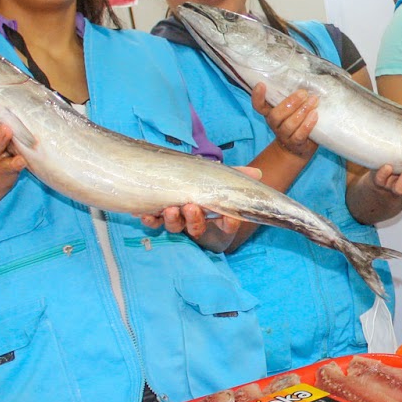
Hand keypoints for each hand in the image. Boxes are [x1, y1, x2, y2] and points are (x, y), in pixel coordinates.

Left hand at [139, 166, 259, 249]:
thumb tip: (257, 173)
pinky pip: (153, 223)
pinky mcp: (158, 217)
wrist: (178, 181)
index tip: (232, 217)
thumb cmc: (203, 183)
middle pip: (196, 229)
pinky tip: (144, 214)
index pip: (227, 225)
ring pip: (175, 227)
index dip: (230, 223)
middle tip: (192, 207)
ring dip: (173, 220)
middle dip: (195, 220)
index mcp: (214, 217)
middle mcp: (195, 223)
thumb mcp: (219, 177)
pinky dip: (149, 219)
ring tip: (171, 209)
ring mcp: (177, 222)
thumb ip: (236, 175)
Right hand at [251, 83, 317, 157]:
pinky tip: (315, 115)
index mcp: (270, 113)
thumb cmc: (296, 122)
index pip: (259, 106)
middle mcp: (274, 124)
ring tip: (313, 101)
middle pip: (275, 115)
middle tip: (303, 93)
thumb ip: (292, 99)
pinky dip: (307, 124)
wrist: (298, 148)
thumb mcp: (291, 109)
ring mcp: (284, 135)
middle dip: (290, 103)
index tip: (261, 84)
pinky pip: (299, 135)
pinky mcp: (295, 144)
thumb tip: (305, 82)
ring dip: (302, 111)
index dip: (257, 97)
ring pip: (289, 125)